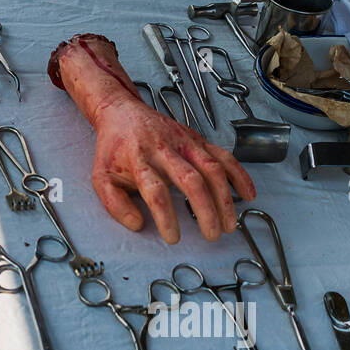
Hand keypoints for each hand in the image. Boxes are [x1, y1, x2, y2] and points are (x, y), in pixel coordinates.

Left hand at [54, 34, 255, 243]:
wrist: (122, 112)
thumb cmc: (113, 148)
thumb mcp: (100, 177)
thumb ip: (114, 204)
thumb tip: (137, 225)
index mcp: (138, 161)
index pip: (154, 191)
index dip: (165, 216)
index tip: (173, 238)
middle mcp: (163, 150)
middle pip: (190, 180)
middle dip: (205, 210)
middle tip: (211, 235)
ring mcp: (183, 142)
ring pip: (211, 168)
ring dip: (225, 197)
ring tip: (229, 224)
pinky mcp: (197, 139)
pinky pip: (223, 155)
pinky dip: (239, 174)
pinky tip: (248, 194)